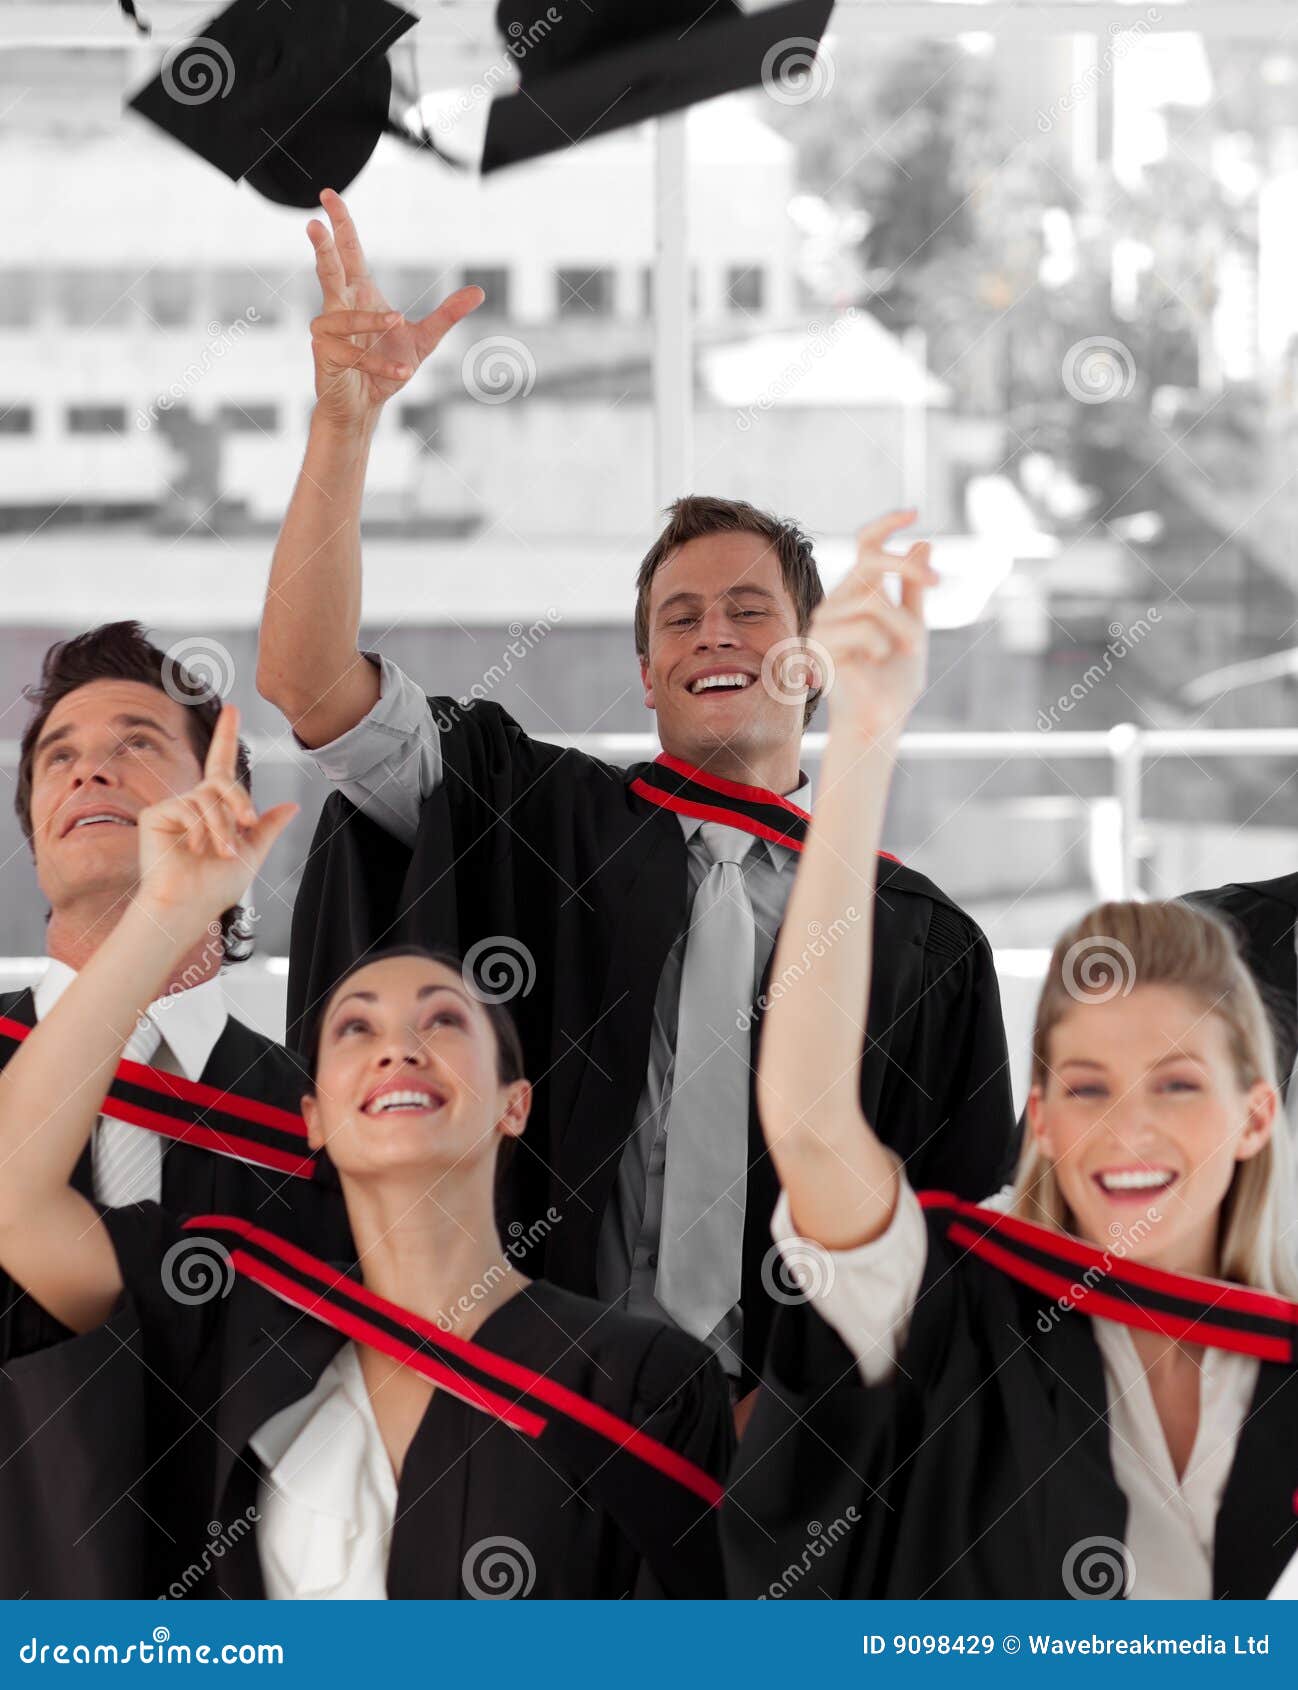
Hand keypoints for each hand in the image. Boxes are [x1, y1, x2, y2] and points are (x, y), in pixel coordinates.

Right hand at [135, 706, 297, 934]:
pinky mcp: (156, 814)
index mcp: (215, 810)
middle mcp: (193, 803)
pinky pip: (189, 808)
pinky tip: (194, 851)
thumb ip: (267, 828)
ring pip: (209, 798)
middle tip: (246, 825)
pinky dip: (200, 831)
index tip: (233, 708)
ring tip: (222, 852)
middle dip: (240, 802)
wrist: (187, 907)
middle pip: (223, 781)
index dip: (226, 737)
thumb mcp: (252, 854)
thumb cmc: (216, 887)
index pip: (222, 767)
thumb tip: (292, 805)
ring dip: (223, 828)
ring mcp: (173, 808)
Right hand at [307, 188, 482, 431]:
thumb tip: (478, 292)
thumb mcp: (425, 339)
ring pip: (345, 317)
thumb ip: (448, 315)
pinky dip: (383, 365)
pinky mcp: (326, 357)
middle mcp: (339, 306)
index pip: (348, 251)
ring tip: (399, 321)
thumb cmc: (388, 367)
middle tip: (313, 224)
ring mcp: (328, 331)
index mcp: (359, 293)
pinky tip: (405, 371)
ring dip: (371, 322)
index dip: (339, 223)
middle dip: (322, 247)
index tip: (328, 195)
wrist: (367, 406)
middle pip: (328, 269)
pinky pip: (354, 356)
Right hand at [809, 510, 936, 741]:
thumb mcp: (914, 625)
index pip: (864, 547)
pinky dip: (883, 645)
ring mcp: (824, 622)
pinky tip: (875, 662)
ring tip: (904, 650)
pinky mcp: (820, 644)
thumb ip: (914, 587)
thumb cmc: (895, 677)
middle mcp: (836, 602)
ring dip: (902, 628)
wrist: (880, 718)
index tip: (914, 512)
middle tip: (935, 583)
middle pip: (872, 563)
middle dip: (907, 569)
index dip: (886, 525)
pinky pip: (864, 628)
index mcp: (857, 593)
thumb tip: (923, 542)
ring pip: (873, 602)